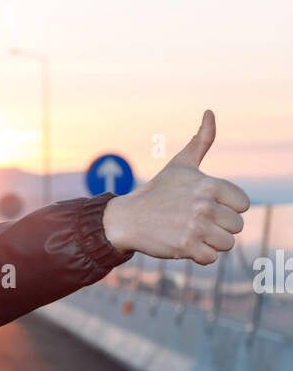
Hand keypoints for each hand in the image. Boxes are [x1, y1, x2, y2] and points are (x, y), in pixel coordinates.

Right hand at [102, 109, 249, 264]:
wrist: (128, 218)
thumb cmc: (158, 191)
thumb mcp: (181, 164)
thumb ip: (201, 140)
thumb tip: (209, 112)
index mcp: (209, 184)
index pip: (243, 205)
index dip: (228, 209)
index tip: (208, 207)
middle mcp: (204, 204)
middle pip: (236, 226)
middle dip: (219, 228)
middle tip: (197, 222)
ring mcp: (196, 226)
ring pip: (227, 244)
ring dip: (211, 243)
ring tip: (192, 234)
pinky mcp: (186, 246)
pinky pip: (211, 258)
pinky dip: (200, 256)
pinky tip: (185, 245)